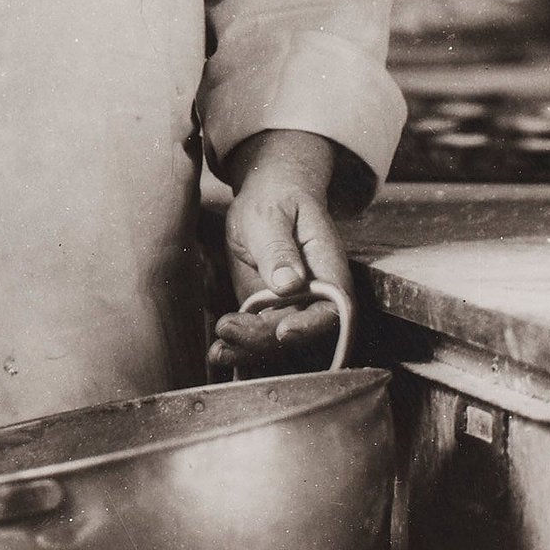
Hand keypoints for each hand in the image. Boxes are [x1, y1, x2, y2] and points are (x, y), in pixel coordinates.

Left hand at [210, 129, 352, 374]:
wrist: (267, 197)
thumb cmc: (276, 198)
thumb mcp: (272, 214)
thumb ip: (279, 248)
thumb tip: (289, 283)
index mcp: (328, 270)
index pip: (331, 307)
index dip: (312, 325)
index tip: (284, 331)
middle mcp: (314, 297)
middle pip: (299, 332)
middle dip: (265, 339)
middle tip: (228, 329)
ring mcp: (290, 307)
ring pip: (276, 342)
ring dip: (248, 351)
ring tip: (218, 352)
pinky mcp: (266, 312)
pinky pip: (257, 336)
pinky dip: (238, 347)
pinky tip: (217, 351)